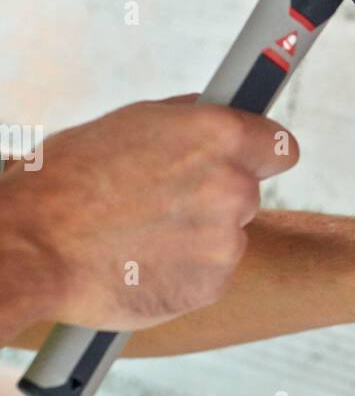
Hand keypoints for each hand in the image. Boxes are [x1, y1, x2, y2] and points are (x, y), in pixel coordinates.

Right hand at [1, 97, 297, 331]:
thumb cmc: (67, 181)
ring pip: (227, 235)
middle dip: (216, 197)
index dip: (260, 154)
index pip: (280, 146)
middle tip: (163, 202)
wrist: (33, 249)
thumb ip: (187, 122)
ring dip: (197, 237)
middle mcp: (233, 187)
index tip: (250, 161)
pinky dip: (185, 272)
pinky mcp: (213, 285)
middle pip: (249, 192)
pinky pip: (210, 273)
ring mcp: (226, 241)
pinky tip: (142, 262)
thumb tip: (217, 110)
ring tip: (140, 235)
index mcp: (218, 136)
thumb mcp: (129, 124)